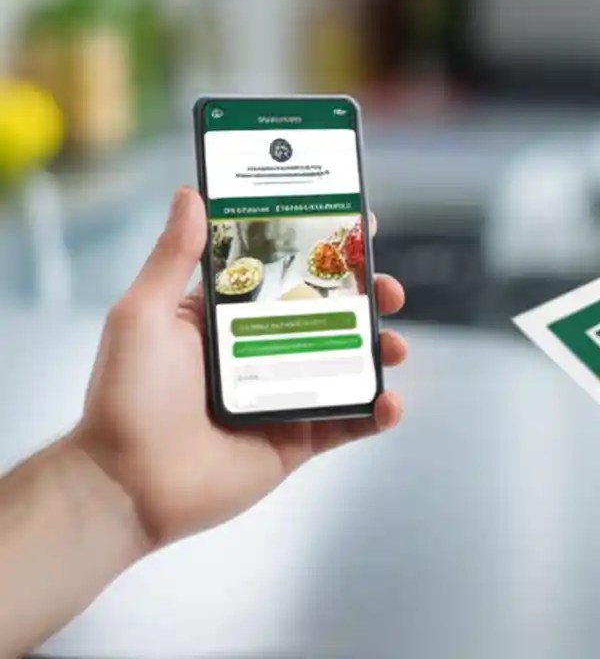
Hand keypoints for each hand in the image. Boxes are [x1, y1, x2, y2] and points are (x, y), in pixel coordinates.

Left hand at [71, 187, 410, 550]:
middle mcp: (260, 351)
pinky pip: (350, 422)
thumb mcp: (143, 314)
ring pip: (349, 364)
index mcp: (226, 318)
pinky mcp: (297, 439)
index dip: (322, 251)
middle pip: (330, 315)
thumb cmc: (125, 397)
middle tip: (387, 289)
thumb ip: (173, 256)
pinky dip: (379, 412)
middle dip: (367, 298)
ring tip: (394, 346)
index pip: (284, 274)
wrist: (128, 484)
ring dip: (381, 350)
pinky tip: (390, 401)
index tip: (356, 225)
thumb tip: (190, 194)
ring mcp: (283, 396)